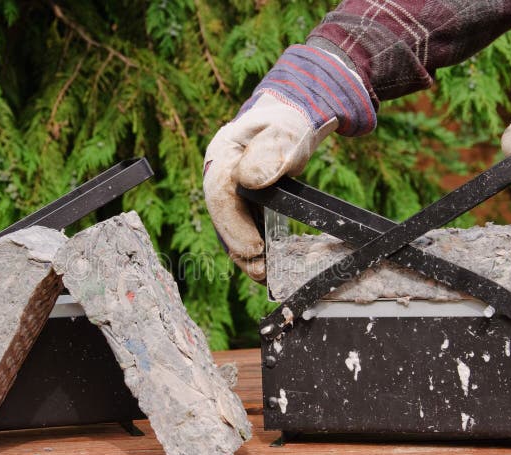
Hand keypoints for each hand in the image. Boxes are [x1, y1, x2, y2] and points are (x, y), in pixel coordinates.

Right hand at [203, 44, 375, 280]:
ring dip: (245, 255)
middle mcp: (219, 177)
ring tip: (265, 276)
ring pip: (230, 229)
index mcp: (222, 156)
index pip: (221, 195)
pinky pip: (243, 229)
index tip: (255, 248)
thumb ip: (271, 151)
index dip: (234, 226)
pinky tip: (267, 267)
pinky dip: (253, 250)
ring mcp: (228, 194)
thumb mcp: (284, 131)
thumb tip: (250, 180)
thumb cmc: (288, 126)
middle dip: (240, 247)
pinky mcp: (242, 206)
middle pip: (222, 218)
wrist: (291, 123)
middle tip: (261, 270)